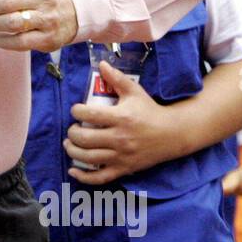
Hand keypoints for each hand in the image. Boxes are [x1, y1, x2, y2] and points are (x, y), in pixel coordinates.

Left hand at [64, 61, 180, 183]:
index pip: (89, 115)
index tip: (76, 110)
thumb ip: (117, 78)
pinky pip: (100, 178)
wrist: (172, 134)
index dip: (76, 111)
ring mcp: (121, 156)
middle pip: (85, 138)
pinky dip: (84, 177)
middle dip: (72, 133)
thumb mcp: (135, 92)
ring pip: (88, 158)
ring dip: (73, 151)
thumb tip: (101, 64)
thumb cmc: (150, 111)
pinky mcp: (124, 168)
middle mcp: (119, 138)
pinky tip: (73, 170)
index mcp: (121, 118)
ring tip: (69, 144)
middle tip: (72, 129)